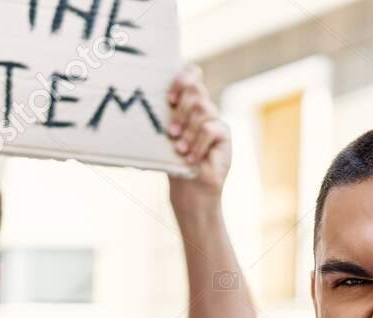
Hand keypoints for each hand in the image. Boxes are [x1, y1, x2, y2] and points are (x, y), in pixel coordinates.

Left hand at [166, 65, 230, 201]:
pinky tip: (191, 158)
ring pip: (201, 109)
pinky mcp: (224, 135)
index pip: (192, 73)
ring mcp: (215, 120)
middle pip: (196, 89)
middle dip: (180, 110)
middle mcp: (203, 108)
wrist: (189, 189)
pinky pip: (210, 129)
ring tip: (180, 148)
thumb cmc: (173, 161)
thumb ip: (163, 116)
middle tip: (172, 132)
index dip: (182, 79)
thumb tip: (148, 100)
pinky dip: (197, 144)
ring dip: (187, 131)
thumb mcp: (163, 136)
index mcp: (187, 103)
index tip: (170, 99)